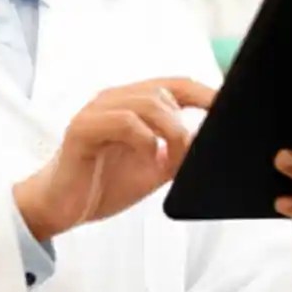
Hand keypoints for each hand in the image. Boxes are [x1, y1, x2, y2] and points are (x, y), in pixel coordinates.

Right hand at [14, 77, 215, 241]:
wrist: (61, 207)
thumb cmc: (104, 183)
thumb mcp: (154, 168)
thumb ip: (180, 153)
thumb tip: (210, 140)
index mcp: (133, 104)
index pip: (176, 85)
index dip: (205, 92)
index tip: (229, 108)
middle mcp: (115, 100)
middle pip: (165, 91)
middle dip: (184, 125)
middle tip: (185, 156)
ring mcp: (97, 111)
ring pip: (147, 102)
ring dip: (169, 132)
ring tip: (167, 160)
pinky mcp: (82, 129)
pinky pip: (122, 121)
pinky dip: (144, 139)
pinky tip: (147, 159)